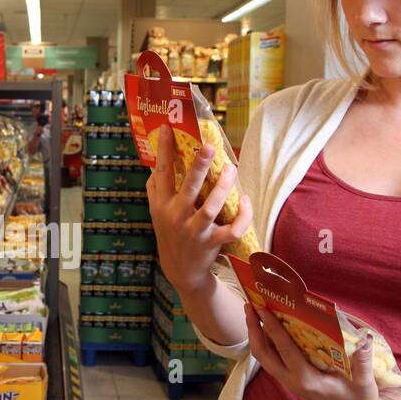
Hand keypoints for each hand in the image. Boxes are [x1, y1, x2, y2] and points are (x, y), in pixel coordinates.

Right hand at [147, 125, 252, 296]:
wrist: (181, 271)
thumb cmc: (171, 235)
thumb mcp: (157, 213)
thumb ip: (156, 190)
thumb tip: (157, 163)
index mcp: (162, 205)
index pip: (162, 173)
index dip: (164, 150)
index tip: (168, 128)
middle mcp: (176, 216)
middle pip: (189, 188)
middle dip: (199, 167)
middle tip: (209, 146)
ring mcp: (194, 231)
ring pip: (211, 207)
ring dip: (224, 187)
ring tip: (232, 169)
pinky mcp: (211, 243)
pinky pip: (232, 229)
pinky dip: (242, 216)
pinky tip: (245, 201)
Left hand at [243, 300, 400, 399]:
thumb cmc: (361, 398)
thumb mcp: (365, 382)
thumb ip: (364, 361)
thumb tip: (365, 339)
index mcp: (307, 381)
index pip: (285, 350)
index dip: (272, 328)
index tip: (263, 309)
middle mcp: (292, 381)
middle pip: (263, 354)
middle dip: (253, 330)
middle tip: (250, 306)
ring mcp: (289, 381)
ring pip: (264, 357)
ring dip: (256, 335)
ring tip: (253, 311)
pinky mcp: (291, 378)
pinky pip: (272, 359)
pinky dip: (266, 341)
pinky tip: (267, 326)